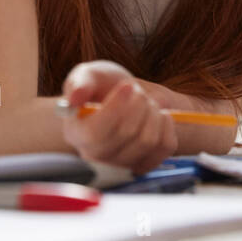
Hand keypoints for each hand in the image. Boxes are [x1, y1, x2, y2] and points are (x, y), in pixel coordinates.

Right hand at [60, 60, 177, 174]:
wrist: (124, 99)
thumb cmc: (101, 87)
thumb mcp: (88, 76)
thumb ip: (80, 83)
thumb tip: (75, 98)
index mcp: (76, 135)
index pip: (96, 133)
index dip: (115, 108)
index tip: (127, 86)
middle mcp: (96, 156)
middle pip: (127, 133)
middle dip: (138, 102)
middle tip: (136, 90)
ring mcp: (122, 165)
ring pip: (148, 140)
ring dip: (152, 112)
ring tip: (145, 103)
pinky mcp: (146, 165)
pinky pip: (166, 146)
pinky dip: (166, 125)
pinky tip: (157, 115)